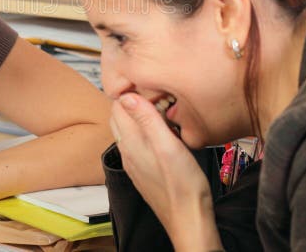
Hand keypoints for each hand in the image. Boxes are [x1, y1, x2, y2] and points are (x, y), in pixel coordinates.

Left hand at [111, 93, 222, 250]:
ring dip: (138, 117)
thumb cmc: (183, 186)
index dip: (130, 91)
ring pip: (128, 130)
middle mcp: (127, 152)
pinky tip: (161, 133)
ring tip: (158, 110)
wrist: (188, 219)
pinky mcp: (143, 171)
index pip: (118, 106)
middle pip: (120, 117)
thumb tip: (128, 96)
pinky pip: (136, 144)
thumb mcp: (168, 145)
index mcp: (131, 142)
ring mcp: (134, 163)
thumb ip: (147, 120)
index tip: (147, 84)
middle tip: (152, 93)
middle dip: (131, 102)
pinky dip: (144, 132)